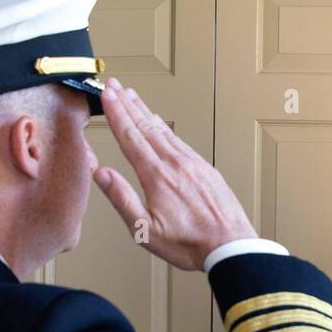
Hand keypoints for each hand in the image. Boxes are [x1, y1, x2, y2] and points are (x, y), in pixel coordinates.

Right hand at [93, 78, 256, 269]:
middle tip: (115, 85)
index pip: (130, 137)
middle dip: (127, 104)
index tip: (106, 94)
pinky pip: (180, 140)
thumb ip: (122, 199)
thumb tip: (101, 173)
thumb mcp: (145, 231)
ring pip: (164, 130)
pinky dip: (166, 127)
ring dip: (146, 111)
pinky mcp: (206, 168)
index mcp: (157, 176)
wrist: (230, 246)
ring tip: (133, 96)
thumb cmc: (189, 244)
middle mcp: (175, 163)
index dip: (116, 113)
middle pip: (146, 126)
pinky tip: (161, 124)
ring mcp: (193, 163)